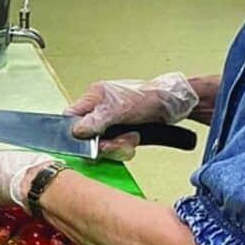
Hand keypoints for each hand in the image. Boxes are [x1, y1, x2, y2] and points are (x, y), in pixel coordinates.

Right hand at [66, 74, 199, 157]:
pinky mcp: (121, 131)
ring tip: (132, 137)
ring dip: (118, 146)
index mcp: (93, 97)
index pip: (70, 116)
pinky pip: (116, 147)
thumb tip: (76, 130)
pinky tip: (135, 139)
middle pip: (87, 136)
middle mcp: (99, 110)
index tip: (86, 142)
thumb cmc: (149, 98)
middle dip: (105, 143)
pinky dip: (126, 147)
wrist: (174, 105)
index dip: (74, 132)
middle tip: (117, 141)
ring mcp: (110, 122)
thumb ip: (95, 120)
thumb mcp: (119, 109)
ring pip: (103, 144)